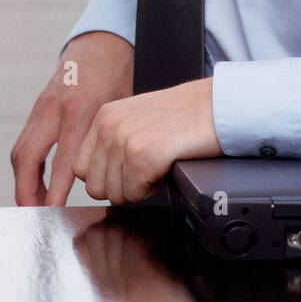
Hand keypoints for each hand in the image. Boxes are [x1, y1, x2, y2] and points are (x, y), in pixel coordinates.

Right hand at [11, 30, 133, 205]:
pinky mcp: (37, 108)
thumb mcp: (120, 109)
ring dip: (23, 181)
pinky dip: (27, 166)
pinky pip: (25, 142)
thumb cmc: (116, 76)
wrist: (100, 45)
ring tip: (35, 205)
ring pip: (20, 151)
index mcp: (78, 109)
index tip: (53, 211)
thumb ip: (108, 141)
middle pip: (27, 156)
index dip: (55, 189)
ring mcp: (41, 107)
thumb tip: (109, 179)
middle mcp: (53, 108)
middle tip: (34, 214)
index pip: (62, 159)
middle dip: (26, 190)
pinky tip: (36, 183)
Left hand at [73, 77, 222, 204]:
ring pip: (115, 194)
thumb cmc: (186, 116)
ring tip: (160, 164)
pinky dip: (153, 189)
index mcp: (104, 117)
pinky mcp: (143, 154)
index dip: (109, 178)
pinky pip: (134, 194)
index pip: (82, 168)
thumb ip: (114, 141)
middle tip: (149, 170)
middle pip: (96, 186)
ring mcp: (124, 139)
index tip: (132, 170)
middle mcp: (109, 125)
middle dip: (123, 187)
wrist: (218, 107)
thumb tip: (99, 176)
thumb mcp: (138, 121)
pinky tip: (166, 168)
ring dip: (140, 188)